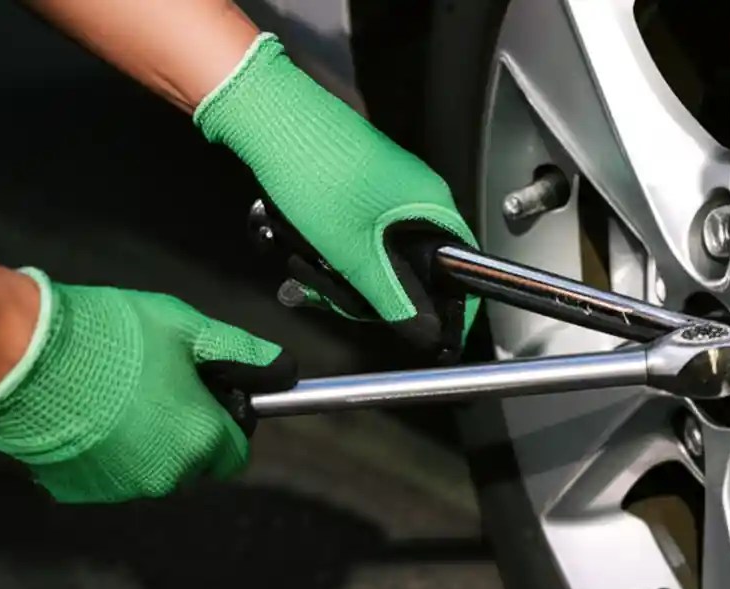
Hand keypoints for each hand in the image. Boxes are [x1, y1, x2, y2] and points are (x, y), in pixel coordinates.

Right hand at [0, 269, 296, 502]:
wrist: (19, 356)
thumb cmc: (112, 336)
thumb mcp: (189, 329)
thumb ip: (243, 354)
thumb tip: (286, 370)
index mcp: (201, 441)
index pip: (235, 452)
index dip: (226, 422)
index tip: (206, 393)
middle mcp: (167, 477)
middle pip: (194, 464)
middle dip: (186, 432)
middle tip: (158, 385)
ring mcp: (119, 490)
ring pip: (152, 471)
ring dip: (146, 443)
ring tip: (117, 395)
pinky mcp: (77, 492)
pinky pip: (109, 475)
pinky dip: (107, 453)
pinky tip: (88, 414)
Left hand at [195, 33, 478, 356]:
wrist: (267, 116)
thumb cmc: (316, 177)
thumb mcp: (351, 251)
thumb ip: (389, 296)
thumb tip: (424, 332)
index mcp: (432, 205)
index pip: (461, 265)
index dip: (448, 303)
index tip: (426, 330)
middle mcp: (417, 193)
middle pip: (417, 263)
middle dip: (380, 290)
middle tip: (344, 300)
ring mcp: (387, 186)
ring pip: (382, 251)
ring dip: (349, 271)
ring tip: (313, 273)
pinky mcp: (360, 183)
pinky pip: (360, 232)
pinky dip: (337, 249)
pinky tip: (308, 252)